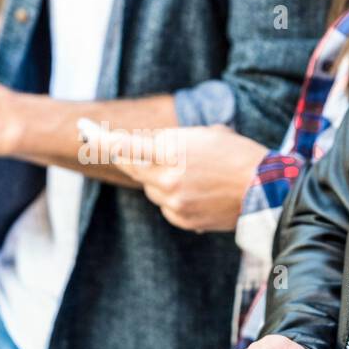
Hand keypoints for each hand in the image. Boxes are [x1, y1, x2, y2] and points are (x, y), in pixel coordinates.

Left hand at [91, 125, 267, 231]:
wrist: (265, 191)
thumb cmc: (237, 154)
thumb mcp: (202, 133)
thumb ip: (168, 140)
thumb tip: (146, 146)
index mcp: (169, 151)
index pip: (122, 145)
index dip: (99, 138)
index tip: (83, 129)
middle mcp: (165, 179)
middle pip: (132, 166)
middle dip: (134, 156)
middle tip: (139, 147)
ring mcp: (172, 203)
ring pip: (151, 187)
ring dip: (160, 177)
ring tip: (195, 171)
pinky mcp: (181, 219)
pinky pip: (166, 204)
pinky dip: (174, 196)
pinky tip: (199, 190)